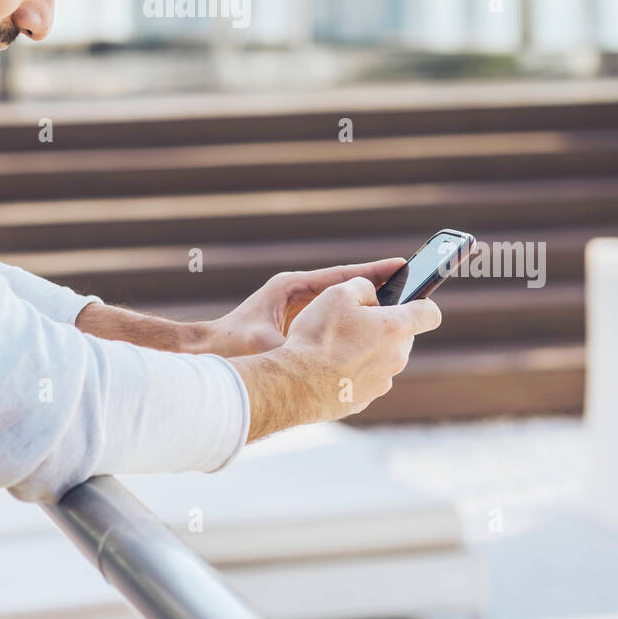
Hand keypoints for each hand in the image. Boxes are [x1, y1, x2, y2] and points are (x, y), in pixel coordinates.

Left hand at [201, 256, 406, 357]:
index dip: (373, 272)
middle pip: (346, 289)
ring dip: (365, 313)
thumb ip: (296, 347)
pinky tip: (369, 346)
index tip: (402, 264)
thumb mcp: (267, 345)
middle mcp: (297, 296)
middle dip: (377, 292)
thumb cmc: (231, 345)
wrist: (205, 354)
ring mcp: (297, 312)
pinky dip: (349, 332)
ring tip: (398, 319)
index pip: (341, 276)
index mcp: (292, 288)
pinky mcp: (296, 330)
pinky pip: (331, 328)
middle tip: (412, 293)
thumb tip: (328, 353)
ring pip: (340, 309)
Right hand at [228, 278, 441, 439]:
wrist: (295, 385)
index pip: (430, 313)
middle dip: (383, 326)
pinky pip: (366, 377)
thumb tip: (373, 293)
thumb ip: (364, 285)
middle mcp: (396, 358)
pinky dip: (353, 370)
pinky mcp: (366, 399)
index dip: (422, 302)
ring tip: (335, 345)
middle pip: (402, 336)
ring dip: (367, 348)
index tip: (410, 299)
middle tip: (353, 320)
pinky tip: (329, 367)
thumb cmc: (317, 336)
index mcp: (395, 328)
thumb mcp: (338, 292)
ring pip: (383, 357)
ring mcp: (382, 382)